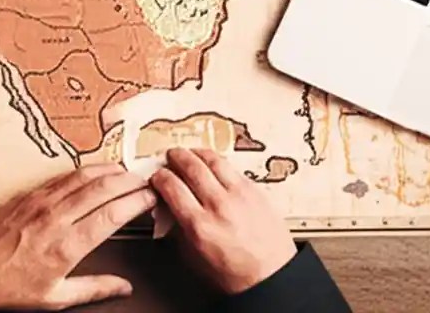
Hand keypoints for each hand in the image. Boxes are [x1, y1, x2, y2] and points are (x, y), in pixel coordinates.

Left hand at [0, 163, 155, 312]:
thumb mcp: (54, 299)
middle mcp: (55, 219)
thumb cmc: (5, 289)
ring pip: (83, 177)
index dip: (137, 202)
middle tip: (147, 178)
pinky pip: (62, 177)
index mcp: (66, 247)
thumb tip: (122, 287)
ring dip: (110, 171)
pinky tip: (94, 171)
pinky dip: (84, 171)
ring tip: (128, 170)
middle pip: (103, 189)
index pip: (112, 216)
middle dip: (130, 180)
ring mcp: (40, 203)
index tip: (153, 197)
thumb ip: (93, 288)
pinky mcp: (27, 196)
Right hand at [150, 148, 296, 294]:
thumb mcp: (195, 258)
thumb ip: (179, 229)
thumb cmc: (236, 274)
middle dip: (176, 157)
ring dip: (197, 153)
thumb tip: (170, 208)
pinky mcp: (256, 190)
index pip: (172, 187)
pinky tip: (212, 163)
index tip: (158, 176)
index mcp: (200, 225)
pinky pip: (233, 167)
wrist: (271, 276)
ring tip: (190, 153)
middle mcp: (219, 206)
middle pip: (191, 167)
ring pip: (213, 160)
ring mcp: (240, 195)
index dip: (160, 177)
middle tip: (171, 156)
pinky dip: (218, 161)